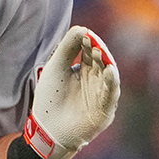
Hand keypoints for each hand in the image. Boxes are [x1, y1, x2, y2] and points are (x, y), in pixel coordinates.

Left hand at [26, 26, 119, 158]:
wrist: (46, 130)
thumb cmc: (50, 99)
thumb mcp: (56, 69)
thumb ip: (67, 48)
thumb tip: (82, 28)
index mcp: (84, 69)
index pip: (90, 51)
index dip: (88, 42)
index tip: (84, 33)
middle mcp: (96, 80)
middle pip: (100, 61)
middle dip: (98, 50)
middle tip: (93, 41)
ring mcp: (101, 95)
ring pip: (108, 76)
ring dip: (105, 63)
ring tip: (100, 51)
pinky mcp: (104, 110)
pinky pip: (110, 94)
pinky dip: (111, 82)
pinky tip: (109, 70)